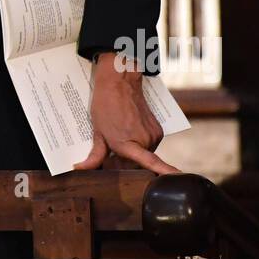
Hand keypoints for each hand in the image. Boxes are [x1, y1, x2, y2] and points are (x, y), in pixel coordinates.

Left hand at [73, 56, 179, 174]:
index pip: (150, 162)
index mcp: (128, 143)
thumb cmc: (106, 105)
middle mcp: (145, 141)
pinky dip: (139, 143)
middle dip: (124, 163)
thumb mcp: (97, 131)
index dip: (164, 170)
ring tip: (118, 141)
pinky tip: (127, 134)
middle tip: (110, 155)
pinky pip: (148, 144)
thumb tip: (81, 168)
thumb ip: (94, 155)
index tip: (177, 175)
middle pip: (137, 164)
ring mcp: (154, 135)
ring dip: (132, 153)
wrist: (119, 82)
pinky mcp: (158, 130)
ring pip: (143, 153)